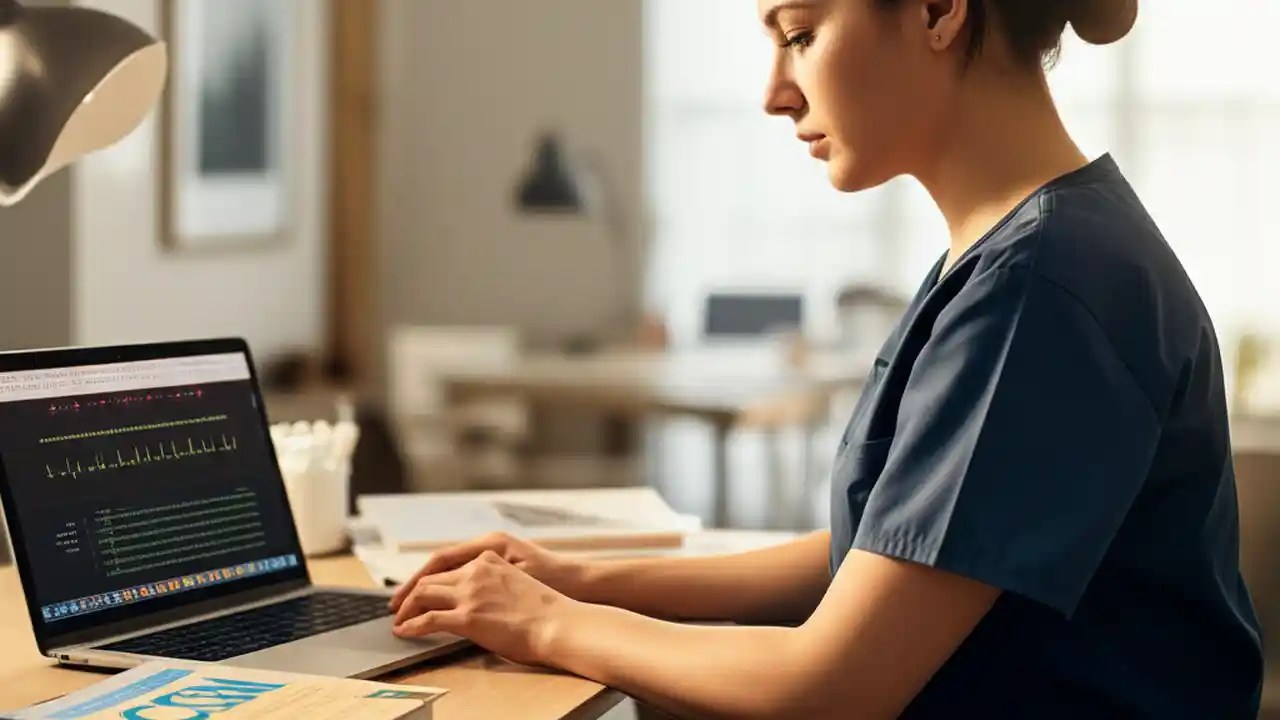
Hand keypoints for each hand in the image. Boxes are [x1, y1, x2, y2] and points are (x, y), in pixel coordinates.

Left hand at [389, 532, 579, 611]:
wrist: (562, 622)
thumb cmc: (547, 606)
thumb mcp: (518, 577)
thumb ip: (493, 577)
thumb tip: (476, 590)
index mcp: (490, 552)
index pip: (445, 560)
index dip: (425, 574)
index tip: (414, 586)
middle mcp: (478, 567)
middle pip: (431, 576)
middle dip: (410, 592)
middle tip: (397, 606)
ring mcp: (472, 591)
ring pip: (424, 594)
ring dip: (407, 608)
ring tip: (398, 620)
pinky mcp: (469, 616)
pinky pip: (428, 619)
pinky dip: (412, 625)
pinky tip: (405, 631)